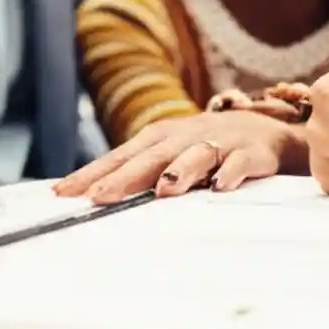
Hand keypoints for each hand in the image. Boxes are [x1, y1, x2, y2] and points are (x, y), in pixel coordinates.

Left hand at [54, 111, 307, 204]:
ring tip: (164, 190)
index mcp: (161, 138)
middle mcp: (186, 137)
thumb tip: (90, 197)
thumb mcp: (169, 154)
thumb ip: (137, 173)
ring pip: (197, 155)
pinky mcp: (252, 153)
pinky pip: (241, 163)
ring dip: (180, 170)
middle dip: (126, 176)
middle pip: (153, 156)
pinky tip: (221, 187)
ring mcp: (220, 143)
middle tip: (101, 197)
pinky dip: (232, 172)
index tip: (64, 193)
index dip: (93, 173)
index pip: (120, 156)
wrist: (264, 130)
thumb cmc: (205, 147)